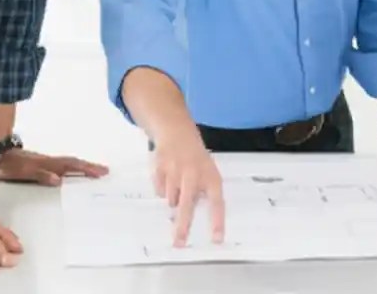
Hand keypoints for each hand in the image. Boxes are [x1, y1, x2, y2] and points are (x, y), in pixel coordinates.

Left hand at [0, 148, 108, 185]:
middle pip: (75, 163)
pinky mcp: (44, 163)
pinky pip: (64, 165)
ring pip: (70, 163)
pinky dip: (74, 167)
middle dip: (90, 167)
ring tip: (96, 171)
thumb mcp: (23, 173)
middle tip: (105, 171)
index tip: (101, 172)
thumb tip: (58, 180)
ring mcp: (48, 162)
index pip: (72, 166)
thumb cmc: (10, 166)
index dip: (87, 169)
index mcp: (49, 165)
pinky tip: (75, 171)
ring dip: (84, 166)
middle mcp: (51, 162)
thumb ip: (40, 176)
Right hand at [152, 130, 224, 246]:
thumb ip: (205, 191)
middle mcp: (193, 175)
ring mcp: (175, 171)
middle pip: (187, 206)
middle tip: (179, 244)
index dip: (217, 222)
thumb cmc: (196, 157)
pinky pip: (160, 191)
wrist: (176, 132)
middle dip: (183, 226)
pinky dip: (163, 189)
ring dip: (173, 200)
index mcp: (210, 176)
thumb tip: (195, 215)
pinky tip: (167, 177)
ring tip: (177, 185)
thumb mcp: (208, 171)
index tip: (216, 239)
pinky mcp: (160, 169)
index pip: (216, 203)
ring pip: (171, 199)